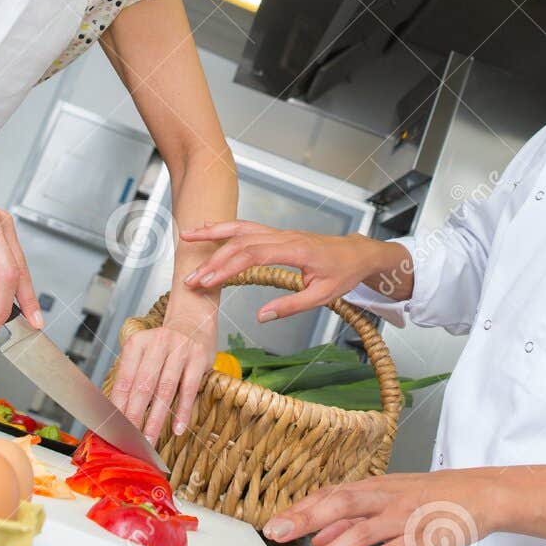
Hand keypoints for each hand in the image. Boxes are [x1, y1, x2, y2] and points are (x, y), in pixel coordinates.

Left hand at [109, 287, 217, 440]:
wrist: (194, 321)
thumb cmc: (164, 347)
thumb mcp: (144, 354)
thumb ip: (133, 379)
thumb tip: (119, 415)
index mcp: (137, 344)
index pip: (124, 380)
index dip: (118, 407)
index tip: (114, 429)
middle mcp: (157, 344)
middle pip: (143, 386)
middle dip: (135, 416)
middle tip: (130, 440)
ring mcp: (180, 349)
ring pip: (165, 390)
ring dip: (156, 419)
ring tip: (150, 439)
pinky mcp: (199, 358)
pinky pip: (189, 389)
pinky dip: (183, 412)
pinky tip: (178, 429)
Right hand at [179, 221, 398, 321]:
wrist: (357, 252)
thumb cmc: (342, 273)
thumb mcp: (323, 296)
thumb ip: (291, 306)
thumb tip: (261, 317)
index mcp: (295, 250)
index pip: (253, 254)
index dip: (228, 267)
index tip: (208, 281)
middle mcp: (283, 236)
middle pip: (241, 242)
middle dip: (214, 260)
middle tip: (192, 279)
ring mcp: (279, 232)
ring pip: (241, 229)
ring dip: (213, 234)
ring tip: (187, 237)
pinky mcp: (276, 234)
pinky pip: (247, 228)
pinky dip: (226, 228)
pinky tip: (209, 230)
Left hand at [263, 470, 501, 545]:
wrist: (476, 494)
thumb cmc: (428, 496)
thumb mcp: (388, 498)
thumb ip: (353, 517)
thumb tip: (319, 534)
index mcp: (373, 487)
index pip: (330, 494)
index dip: (301, 508)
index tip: (274, 523)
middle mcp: (383, 499)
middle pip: (338, 505)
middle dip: (304, 520)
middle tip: (276, 534)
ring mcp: (400, 518)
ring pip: (358, 532)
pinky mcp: (417, 539)